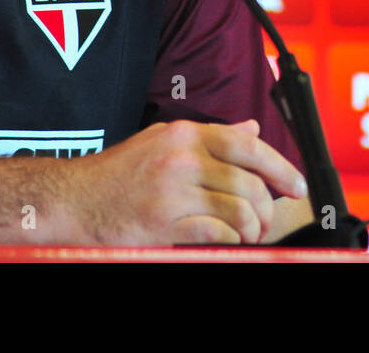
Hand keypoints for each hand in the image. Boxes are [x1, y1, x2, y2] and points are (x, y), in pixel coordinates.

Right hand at [71, 119, 307, 245]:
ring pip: (238, 208)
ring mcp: (172, 191)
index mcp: (184, 134)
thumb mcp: (162, 141)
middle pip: (249, 181)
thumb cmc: (116, 174)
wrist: (71, 200)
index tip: (297, 185)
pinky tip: (227, 239)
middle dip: (269, 206)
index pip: (247, 145)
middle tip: (269, 220)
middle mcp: (181, 157)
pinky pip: (215, 232)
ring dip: (253, 227)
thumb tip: (250, 129)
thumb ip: (210, 137)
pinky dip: (230, 239)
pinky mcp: (163, 222)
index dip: (280, 166)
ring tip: (249, 234)